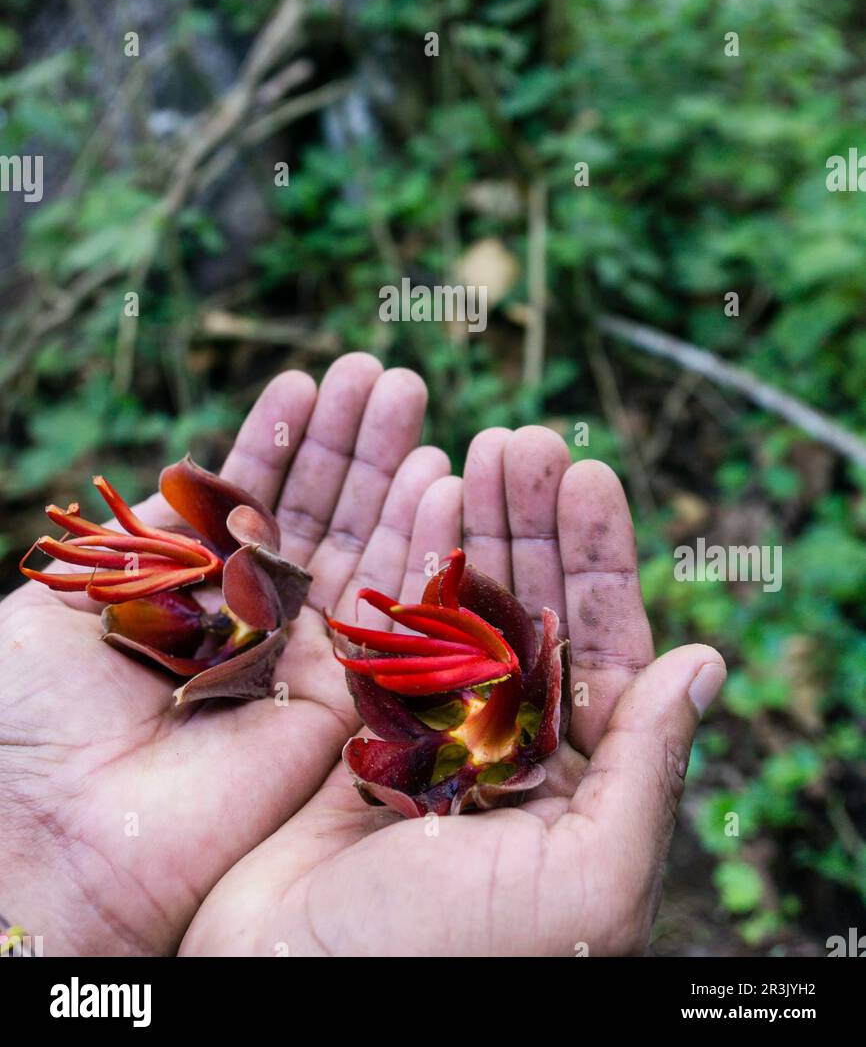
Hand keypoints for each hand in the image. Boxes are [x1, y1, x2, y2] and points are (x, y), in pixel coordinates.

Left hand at [0, 353, 449, 955]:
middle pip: (315, 515)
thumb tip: (207, 473)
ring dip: (389, 472)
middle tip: (380, 372)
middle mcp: (251, 620)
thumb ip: (160, 529)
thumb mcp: (88, 583)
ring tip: (408, 392)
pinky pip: (390, 614)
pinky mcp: (341, 708)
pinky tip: (433, 473)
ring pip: (360, 551)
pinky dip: (417, 541)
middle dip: (348, 441)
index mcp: (190, 589)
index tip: (306, 379)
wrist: (45, 827)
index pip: (249, 499)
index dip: (280, 439)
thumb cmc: (28, 707)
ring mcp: (300, 661)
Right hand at [180, 427, 724, 957]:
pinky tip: (419, 496)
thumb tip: (705, 663)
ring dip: (472, 525)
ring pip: (458, 608)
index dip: (597, 557)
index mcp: (570, 789)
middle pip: (527, 610)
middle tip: (525, 437)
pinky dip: (401, 561)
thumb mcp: (586, 875)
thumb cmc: (454, 962)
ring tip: (479, 445)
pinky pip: (385, 627)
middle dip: (531, 522)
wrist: (292, 1003)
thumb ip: (646, 769)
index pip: (600, 648)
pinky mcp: (352, 731)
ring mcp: (424, 738)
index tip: (591, 473)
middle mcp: (502, 755)